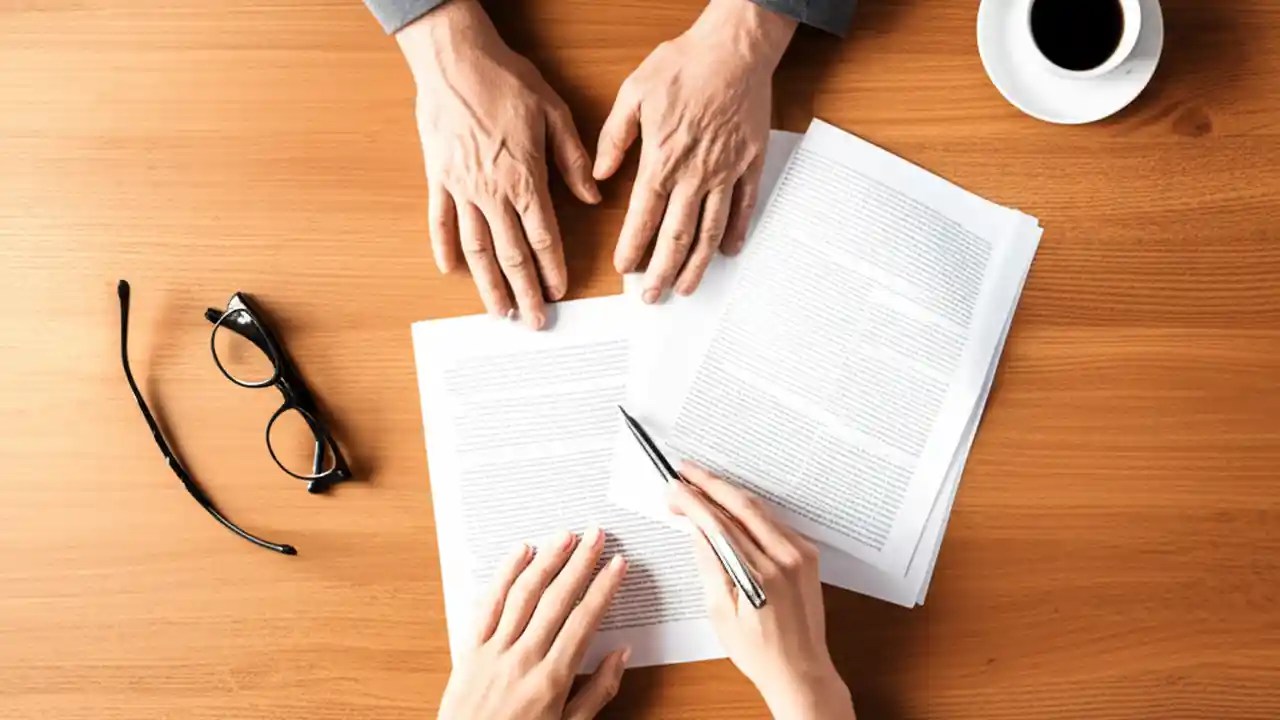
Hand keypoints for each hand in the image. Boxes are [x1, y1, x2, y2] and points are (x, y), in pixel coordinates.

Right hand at [397, 0, 600, 328]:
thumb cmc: (505, 80)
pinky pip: (439, 222)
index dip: (552, 268)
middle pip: (510, 254)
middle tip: (533, 321)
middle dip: (525, 291)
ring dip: (488, 284)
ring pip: (476, 248)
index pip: (542, 236)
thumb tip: (593, 196)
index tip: (560, 292)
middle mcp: (491, 191)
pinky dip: (443, 248)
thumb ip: (574, 159)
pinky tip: (450, 271)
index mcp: (524, 178)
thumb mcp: (554, 113)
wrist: (454, 59)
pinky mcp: (437, 178)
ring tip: (498, 311)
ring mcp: (460, 188)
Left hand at [438, 528, 628, 718]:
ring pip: (523, 594)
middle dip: (580, 562)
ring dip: (546, 560)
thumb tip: (621, 656)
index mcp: (551, 681)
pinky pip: (487, 604)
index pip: (584, 621)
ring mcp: (493, 652)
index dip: (603, 588)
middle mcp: (522, 659)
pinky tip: (519, 554)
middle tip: (596, 535)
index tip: (617, 565)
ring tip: (564, 536)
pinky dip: (503, 575)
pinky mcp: (469, 650)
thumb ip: (597, 692)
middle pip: (557, 599)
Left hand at [594, 0, 795, 301]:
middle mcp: (695, 172)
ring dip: (698, 264)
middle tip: (652, 296)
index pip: (643, 215)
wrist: (735, 47)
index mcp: (662, 158)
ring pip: (711, 229)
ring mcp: (726, 171)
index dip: (633, 247)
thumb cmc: (684, 64)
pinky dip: (737, 232)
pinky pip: (745, 206)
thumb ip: (613, 137)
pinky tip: (728, 252)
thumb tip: (597, 174)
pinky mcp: (750, 163)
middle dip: (661, 270)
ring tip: (686, 288)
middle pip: (677, 234)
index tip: (624, 270)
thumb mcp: (633, 92)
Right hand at [668, 464, 855, 719]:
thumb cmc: (759, 651)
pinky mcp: (808, 554)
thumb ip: (709, 566)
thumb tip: (696, 529)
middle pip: (741, 505)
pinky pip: (773, 521)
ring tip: (699, 484)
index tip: (673, 488)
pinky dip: (749, 509)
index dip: (693, 501)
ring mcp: (800, 553)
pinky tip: (730, 505)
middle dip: (709, 483)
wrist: (801, 671)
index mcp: (760, 576)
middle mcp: (785, 558)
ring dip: (728, 493)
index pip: (719, 524)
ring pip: (758, 509)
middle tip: (683, 471)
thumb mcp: (720, 613)